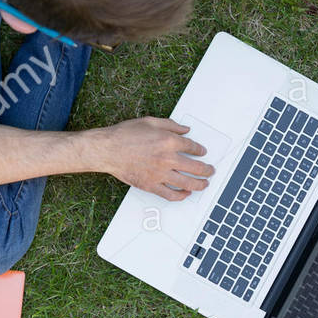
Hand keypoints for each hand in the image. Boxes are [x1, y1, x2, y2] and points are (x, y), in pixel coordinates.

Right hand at [92, 117, 213, 200]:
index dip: (200, 150)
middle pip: (196, 167)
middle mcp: (167, 159)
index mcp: (169, 141)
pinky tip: (186, 193)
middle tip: (211, 171)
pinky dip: (181, 196)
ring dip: (200, 184)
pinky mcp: (151, 185)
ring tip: (204, 184)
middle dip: (207, 170)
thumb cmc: (125, 134)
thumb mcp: (150, 121)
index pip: (193, 147)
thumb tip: (185, 129)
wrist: (107, 149)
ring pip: (187, 183)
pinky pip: (171, 195)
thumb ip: (171, 125)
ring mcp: (160, 174)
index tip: (203, 152)